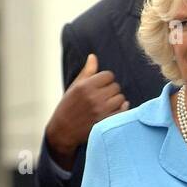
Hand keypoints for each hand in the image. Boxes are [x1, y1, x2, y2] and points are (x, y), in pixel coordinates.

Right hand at [45, 53, 129, 167]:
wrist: (64, 130)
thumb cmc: (69, 106)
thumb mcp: (75, 87)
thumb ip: (87, 72)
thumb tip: (93, 56)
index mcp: (85, 86)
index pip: (108, 75)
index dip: (106, 79)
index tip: (102, 85)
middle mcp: (94, 97)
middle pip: (116, 86)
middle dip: (111, 89)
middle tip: (104, 95)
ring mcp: (101, 110)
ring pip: (121, 98)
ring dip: (117, 100)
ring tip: (108, 103)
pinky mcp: (106, 121)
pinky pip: (123, 110)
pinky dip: (122, 108)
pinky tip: (115, 109)